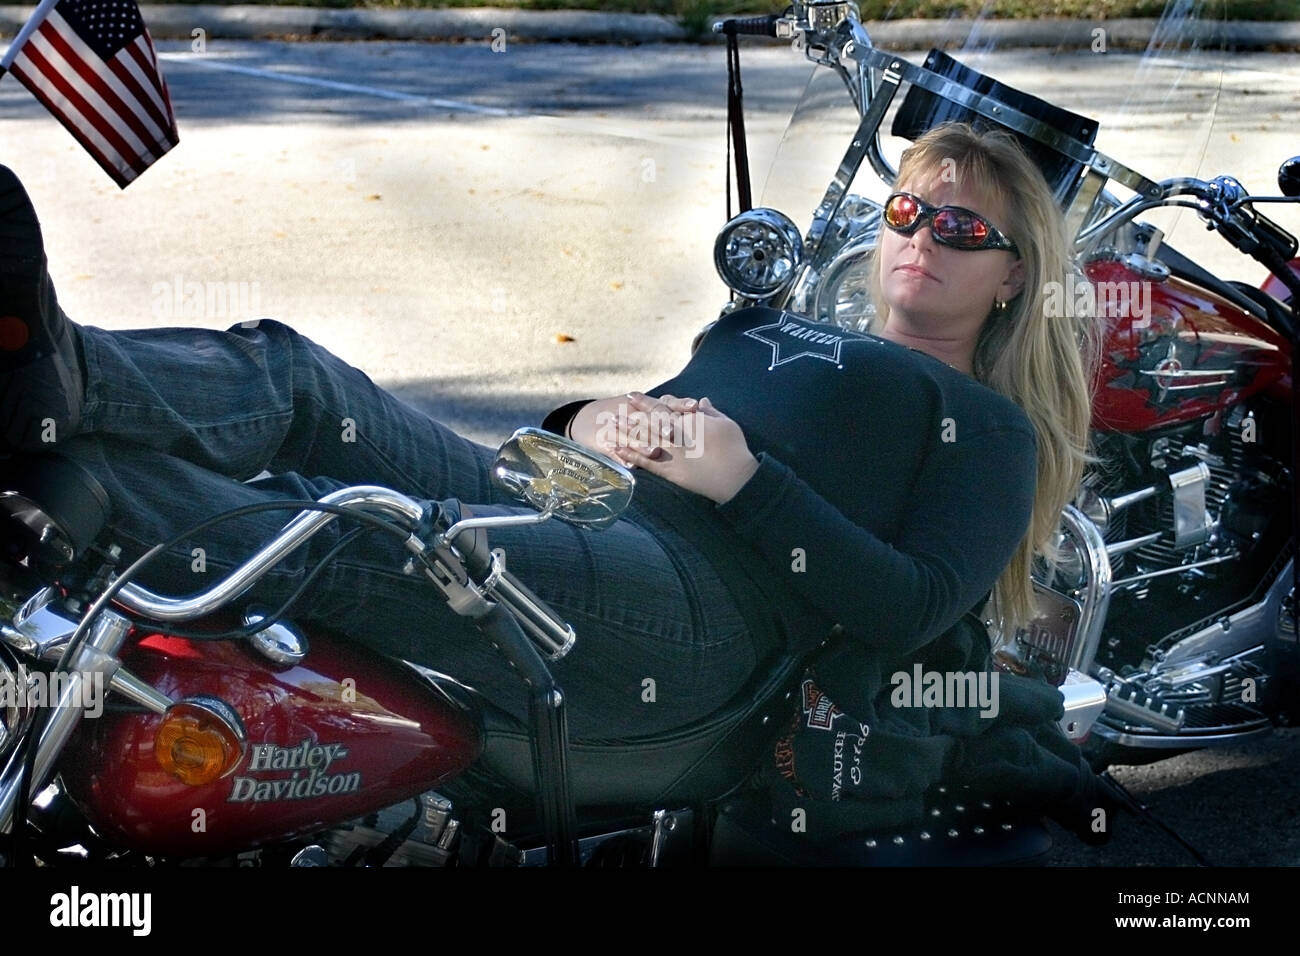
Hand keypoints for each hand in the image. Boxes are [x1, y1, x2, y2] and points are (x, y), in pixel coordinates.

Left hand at [601, 392, 759, 504]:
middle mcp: (675, 436)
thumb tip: (701, 401)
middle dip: (628, 417)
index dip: (645, 402)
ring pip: (642, 440)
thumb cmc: (734, 448)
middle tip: (611, 413)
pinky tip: (617, 451)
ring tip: (609, 428)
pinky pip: (645, 462)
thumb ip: (710, 412)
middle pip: (646, 423)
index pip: (661, 408)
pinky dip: (630, 456)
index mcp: (687, 422)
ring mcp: (670, 454)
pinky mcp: (669, 471)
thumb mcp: (725, 423)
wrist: (734, 477)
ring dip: (624, 434)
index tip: (631, 396)